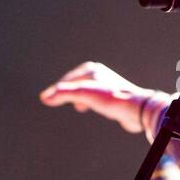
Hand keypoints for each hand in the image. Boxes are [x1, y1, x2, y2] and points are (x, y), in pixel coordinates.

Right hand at [39, 61, 160, 133]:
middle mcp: (100, 75)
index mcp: (92, 70)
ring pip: (87, 92)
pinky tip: (93, 110)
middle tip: (58, 100)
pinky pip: (97, 99)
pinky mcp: (115, 98)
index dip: (56, 90)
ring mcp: (108, 86)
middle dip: (68, 93)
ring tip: (79, 107)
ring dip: (80, 98)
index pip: (68, 80)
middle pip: (77, 84)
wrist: (135, 108)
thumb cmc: (110, 98)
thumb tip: (44, 97)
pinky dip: (90, 104)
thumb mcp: (82, 93)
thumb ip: (63, 94)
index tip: (46, 99)